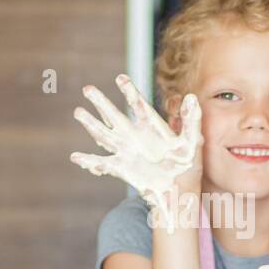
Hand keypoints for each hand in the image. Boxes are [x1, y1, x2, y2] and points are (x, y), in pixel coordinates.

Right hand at [70, 74, 202, 228]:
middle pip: (114, 116)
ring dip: (91, 124)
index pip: (138, 105)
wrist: (178, 191)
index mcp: (151, 127)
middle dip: (101, 102)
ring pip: (105, 135)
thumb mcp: (192, 142)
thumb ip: (192, 121)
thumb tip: (192, 97)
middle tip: (87, 89)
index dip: (129, 91)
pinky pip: (103, 163)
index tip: (121, 78)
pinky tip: (76, 157)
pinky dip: (89, 161)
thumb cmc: (187, 165)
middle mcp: (135, 136)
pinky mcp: (121, 168)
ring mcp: (126, 151)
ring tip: (78, 112)